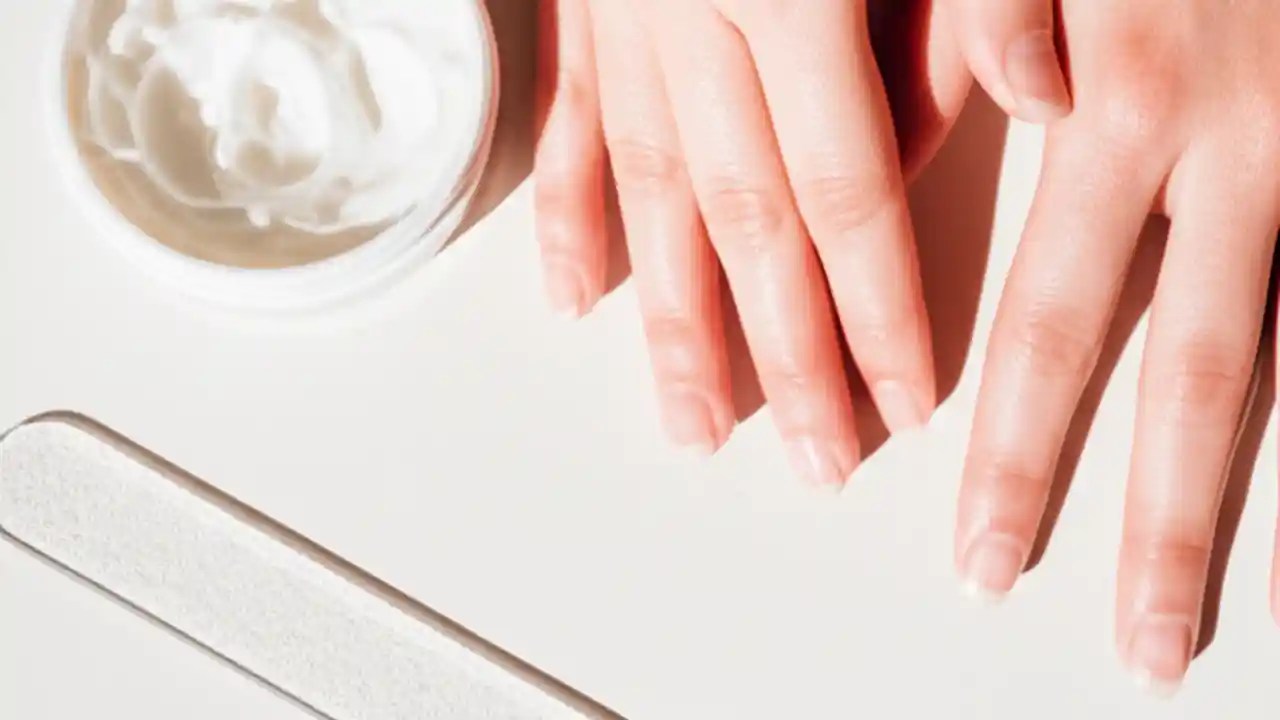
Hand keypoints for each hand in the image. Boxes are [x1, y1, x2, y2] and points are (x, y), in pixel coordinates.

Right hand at [534, 0, 969, 484]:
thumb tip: (1049, 91)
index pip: (847, 191)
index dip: (879, 307)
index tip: (904, 403)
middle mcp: (694, 17)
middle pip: (750, 223)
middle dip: (787, 356)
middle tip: (819, 460)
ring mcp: (624, 12)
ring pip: (651, 193)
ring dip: (675, 323)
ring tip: (695, 427)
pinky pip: (566, 119)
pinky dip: (566, 214)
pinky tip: (573, 298)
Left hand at [952, 0, 1279, 690]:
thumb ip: (1010, 18)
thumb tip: (1024, 111)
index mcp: (1125, 93)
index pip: (1055, 315)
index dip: (1017, 441)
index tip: (984, 544)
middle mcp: (1233, 143)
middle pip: (1176, 370)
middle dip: (1137, 516)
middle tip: (1107, 639)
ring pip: (1270, 356)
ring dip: (1224, 500)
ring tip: (1183, 621)